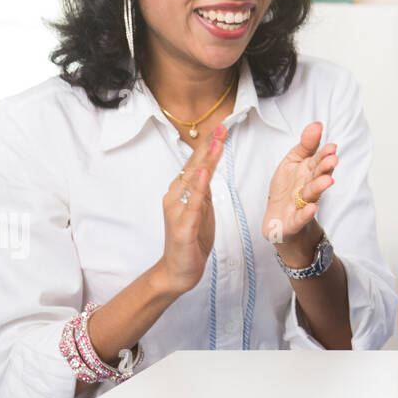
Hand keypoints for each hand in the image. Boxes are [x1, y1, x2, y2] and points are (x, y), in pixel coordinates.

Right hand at [159, 123, 224, 295]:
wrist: (178, 271)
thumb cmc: (191, 239)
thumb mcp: (202, 209)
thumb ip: (204, 189)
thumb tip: (210, 167)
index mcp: (182, 192)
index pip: (197, 163)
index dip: (208, 145)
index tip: (221, 126)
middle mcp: (176, 197)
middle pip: (194, 167)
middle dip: (208, 146)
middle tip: (221, 127)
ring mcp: (178, 211)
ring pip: (193, 181)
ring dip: (205, 161)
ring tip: (216, 144)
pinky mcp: (183, 227)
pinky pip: (192, 205)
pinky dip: (199, 189)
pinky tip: (204, 175)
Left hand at [263, 122, 336, 264]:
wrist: (278, 219)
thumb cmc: (288, 189)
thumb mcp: (293, 162)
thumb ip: (306, 145)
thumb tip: (318, 124)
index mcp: (308, 172)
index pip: (318, 161)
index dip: (324, 154)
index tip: (331, 147)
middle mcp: (308, 187)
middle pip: (317, 176)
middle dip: (325, 168)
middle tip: (332, 159)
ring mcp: (302, 204)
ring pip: (311, 194)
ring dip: (319, 187)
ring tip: (327, 180)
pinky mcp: (294, 221)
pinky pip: (300, 217)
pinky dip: (306, 213)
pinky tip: (312, 207)